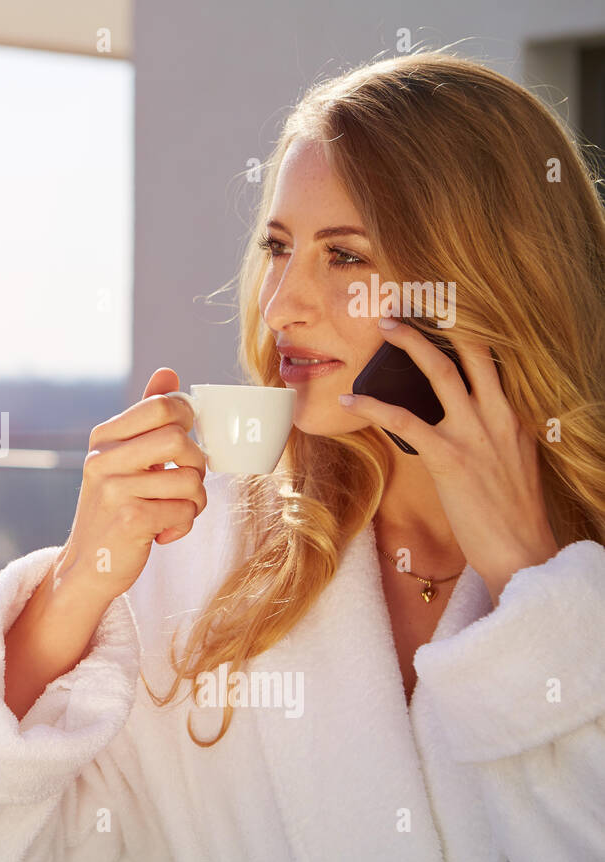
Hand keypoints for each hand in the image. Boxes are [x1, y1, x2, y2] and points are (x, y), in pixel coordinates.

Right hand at [54, 367, 207, 606]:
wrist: (87, 566)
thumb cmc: (113, 510)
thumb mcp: (122, 460)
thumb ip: (145, 418)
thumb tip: (168, 373)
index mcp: (103, 439)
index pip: (161, 406)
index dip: (188, 419)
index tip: (184, 440)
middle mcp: (103, 459)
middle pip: (179, 438)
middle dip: (195, 462)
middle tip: (184, 479)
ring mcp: (115, 489)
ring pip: (190, 479)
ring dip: (194, 501)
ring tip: (173, 511)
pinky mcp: (131, 520)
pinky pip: (185, 511)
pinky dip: (183, 525)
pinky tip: (161, 533)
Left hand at [337, 317, 558, 603]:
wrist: (523, 552)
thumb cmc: (510, 513)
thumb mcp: (511, 461)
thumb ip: (491, 433)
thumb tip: (460, 417)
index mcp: (517, 415)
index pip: (495, 360)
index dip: (471, 329)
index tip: (448, 305)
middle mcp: (501, 416)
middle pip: (475, 350)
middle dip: (445, 319)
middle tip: (415, 297)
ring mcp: (476, 434)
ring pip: (442, 372)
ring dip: (411, 344)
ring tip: (384, 324)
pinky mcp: (451, 458)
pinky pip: (405, 422)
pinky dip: (374, 407)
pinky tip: (350, 401)